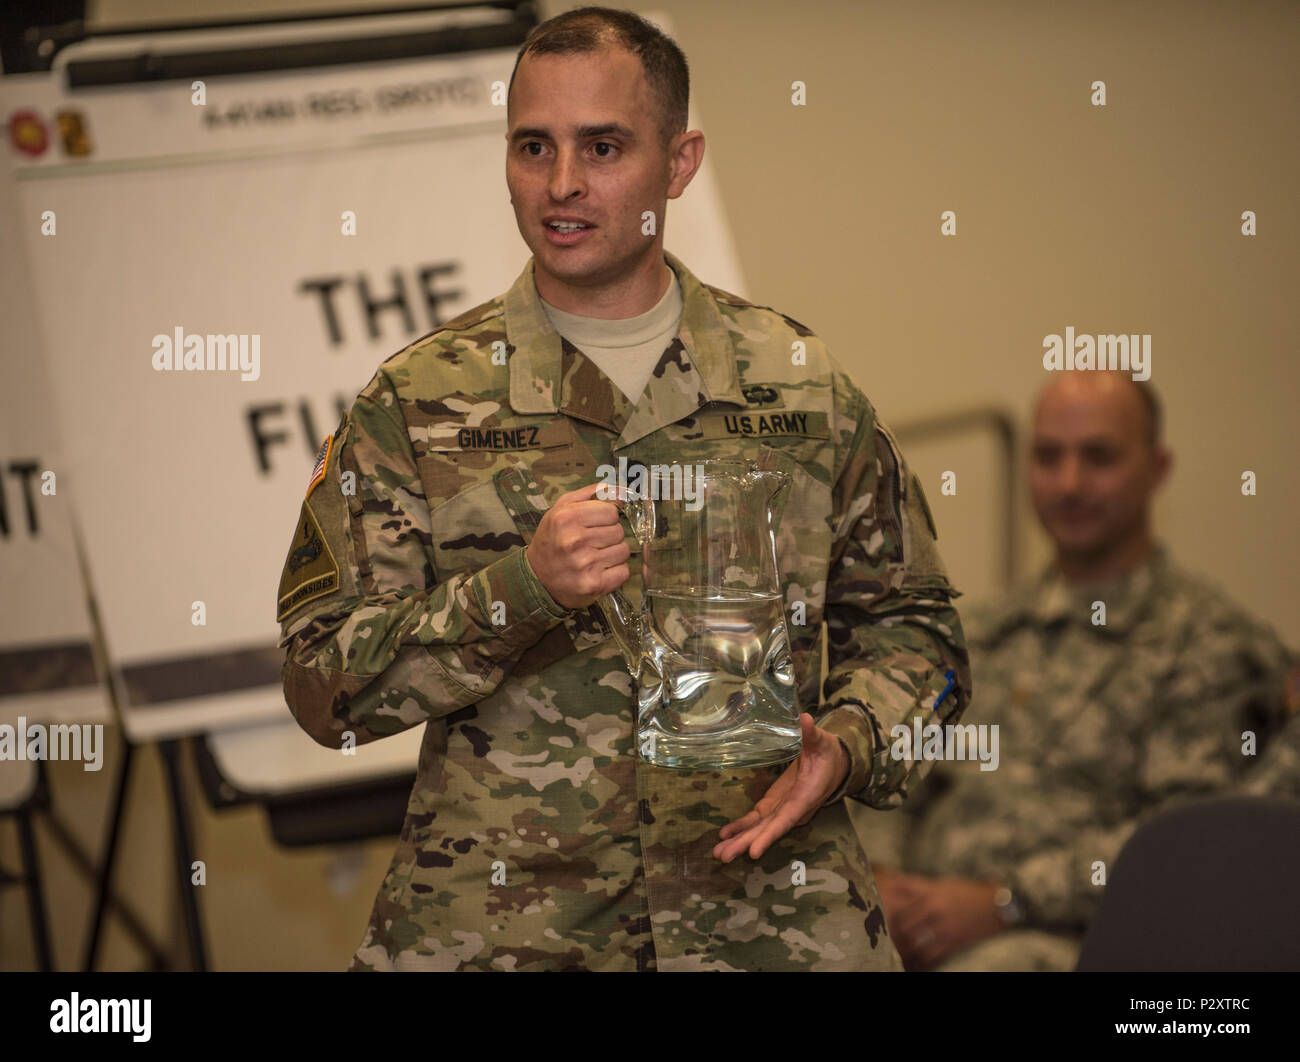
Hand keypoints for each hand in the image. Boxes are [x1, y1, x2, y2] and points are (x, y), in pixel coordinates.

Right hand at [525, 482, 630, 609]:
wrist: (537, 578)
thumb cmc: (552, 540)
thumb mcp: (561, 510)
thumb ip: (590, 494)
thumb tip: (622, 492)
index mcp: (566, 518)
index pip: (611, 511)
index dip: (606, 517)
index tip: (595, 525)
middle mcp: (574, 541)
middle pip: (619, 531)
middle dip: (609, 536)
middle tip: (593, 543)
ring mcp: (585, 564)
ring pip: (623, 551)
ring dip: (614, 554)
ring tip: (596, 556)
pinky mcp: (594, 585)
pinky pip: (623, 572)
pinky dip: (616, 572)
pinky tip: (599, 570)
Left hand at [712, 713, 849, 862]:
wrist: (834, 764)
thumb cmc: (829, 753)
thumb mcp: (821, 742)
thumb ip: (811, 734)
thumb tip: (804, 720)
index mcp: (805, 797)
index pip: (786, 819)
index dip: (770, 835)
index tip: (754, 851)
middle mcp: (793, 809)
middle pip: (768, 829)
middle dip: (746, 842)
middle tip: (724, 856)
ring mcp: (781, 808)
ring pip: (759, 828)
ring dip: (739, 840)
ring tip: (719, 852)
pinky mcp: (773, 804)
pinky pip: (756, 819)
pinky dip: (741, 827)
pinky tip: (724, 836)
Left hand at [876, 872, 1003, 969]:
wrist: (998, 906)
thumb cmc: (970, 892)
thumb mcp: (945, 883)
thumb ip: (923, 886)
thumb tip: (898, 883)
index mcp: (932, 889)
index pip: (901, 892)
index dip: (887, 899)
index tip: (877, 905)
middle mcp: (934, 907)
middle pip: (903, 918)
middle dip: (891, 925)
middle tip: (881, 931)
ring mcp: (943, 926)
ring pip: (913, 937)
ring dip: (902, 943)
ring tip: (893, 948)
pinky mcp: (952, 941)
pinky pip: (930, 953)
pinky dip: (919, 957)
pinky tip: (913, 959)